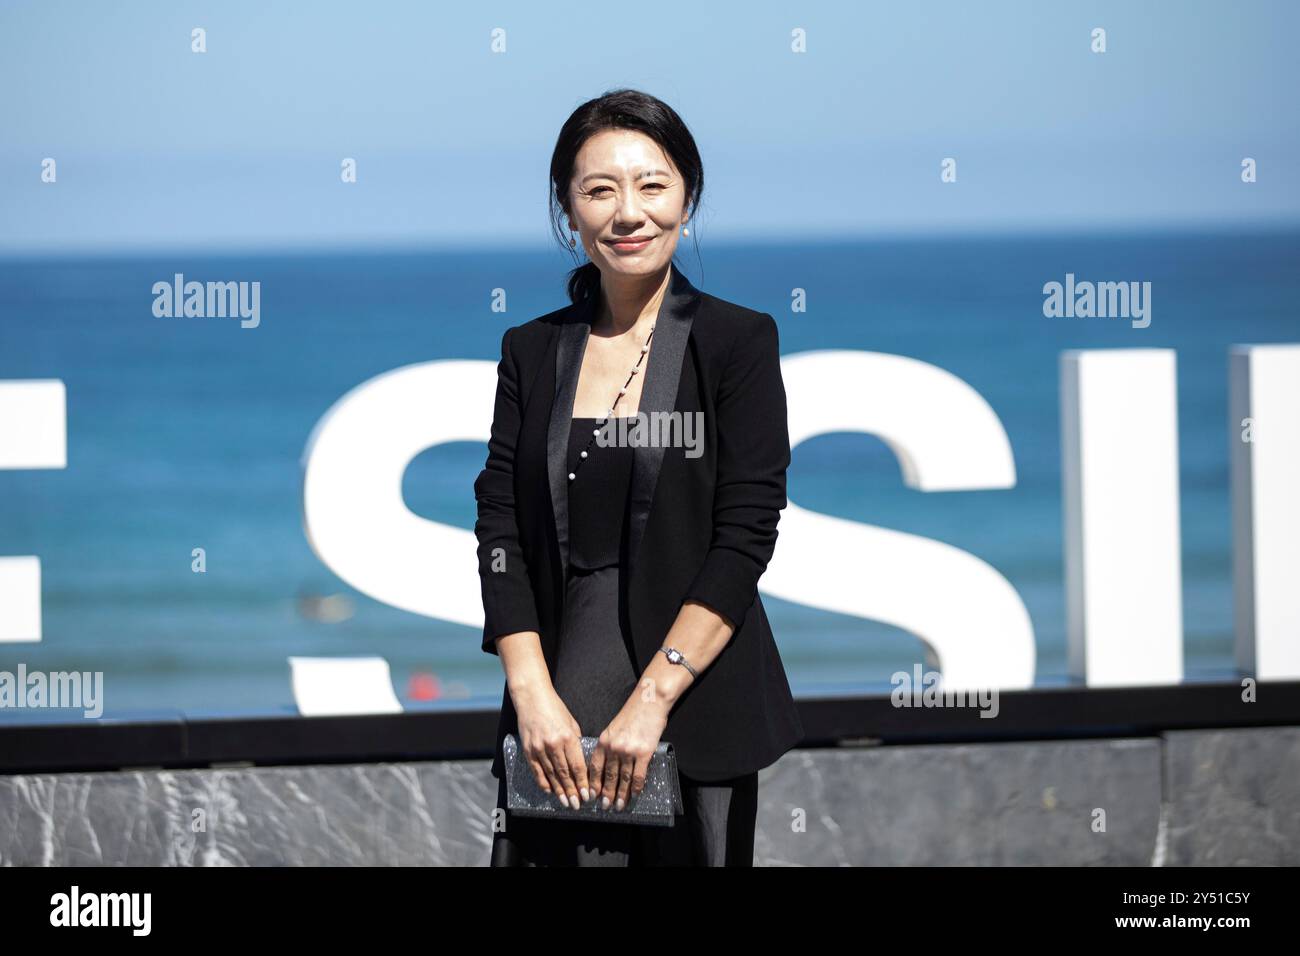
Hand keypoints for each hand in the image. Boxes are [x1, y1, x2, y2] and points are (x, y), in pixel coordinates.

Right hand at [513, 686, 591, 808]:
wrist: (532, 698)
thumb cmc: (555, 709)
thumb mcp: (572, 723)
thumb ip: (576, 742)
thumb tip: (580, 761)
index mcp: (568, 737)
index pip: (577, 766)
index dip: (583, 783)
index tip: (587, 795)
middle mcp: (553, 744)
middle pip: (565, 774)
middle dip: (572, 791)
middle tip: (577, 804)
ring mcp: (539, 748)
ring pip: (551, 775)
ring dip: (559, 791)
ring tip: (565, 802)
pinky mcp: (528, 750)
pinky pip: (536, 771)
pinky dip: (543, 782)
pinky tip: (549, 791)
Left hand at [591, 689, 669, 811]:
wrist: (649, 701)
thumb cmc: (633, 713)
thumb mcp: (613, 728)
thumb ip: (609, 746)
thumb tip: (608, 767)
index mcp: (603, 741)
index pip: (595, 767)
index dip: (593, 783)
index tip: (592, 795)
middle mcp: (613, 747)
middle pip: (608, 776)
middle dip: (606, 794)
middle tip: (605, 806)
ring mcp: (628, 751)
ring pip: (623, 779)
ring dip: (621, 795)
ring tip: (619, 806)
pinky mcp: (644, 753)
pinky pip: (638, 776)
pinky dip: (636, 787)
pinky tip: (634, 794)